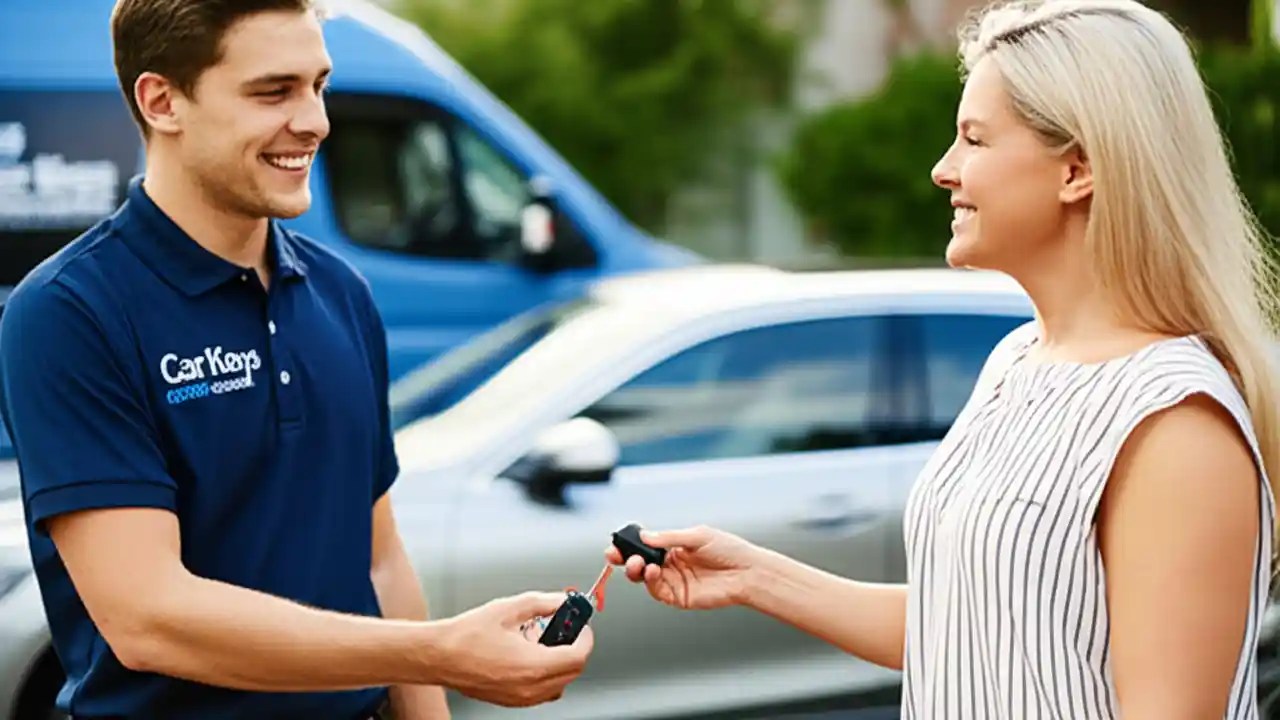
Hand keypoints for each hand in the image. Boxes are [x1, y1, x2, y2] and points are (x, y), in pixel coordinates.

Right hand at [436, 591, 592, 706]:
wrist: (439, 655)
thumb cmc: (467, 635)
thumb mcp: (511, 608)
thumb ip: (544, 603)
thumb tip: (563, 601)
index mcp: (534, 665)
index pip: (579, 656)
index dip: (585, 638)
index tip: (582, 625)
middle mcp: (530, 687)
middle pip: (572, 671)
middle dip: (573, 648)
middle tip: (565, 629)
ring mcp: (520, 698)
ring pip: (558, 683)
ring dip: (559, 661)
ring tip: (540, 640)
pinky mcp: (511, 700)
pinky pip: (541, 691)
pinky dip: (544, 673)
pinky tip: (526, 653)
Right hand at [604, 525, 758, 610]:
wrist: (748, 572)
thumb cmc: (729, 550)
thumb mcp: (697, 536)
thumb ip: (668, 537)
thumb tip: (644, 536)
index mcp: (675, 547)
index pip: (645, 546)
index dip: (630, 546)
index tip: (616, 543)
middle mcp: (672, 564)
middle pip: (640, 563)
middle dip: (625, 559)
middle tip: (615, 555)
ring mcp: (675, 581)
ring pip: (645, 578)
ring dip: (636, 570)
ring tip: (638, 563)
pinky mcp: (679, 597)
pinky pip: (657, 591)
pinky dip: (650, 582)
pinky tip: (653, 571)